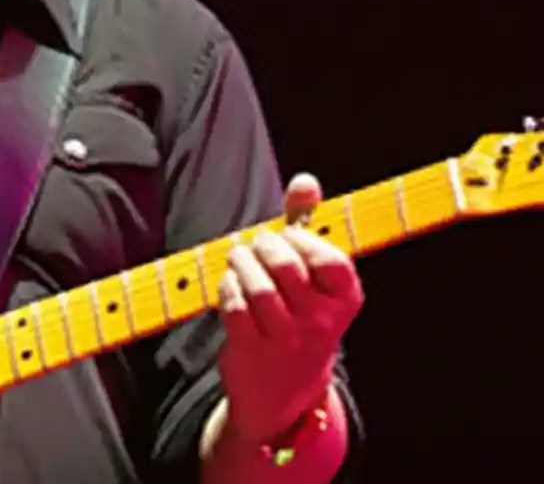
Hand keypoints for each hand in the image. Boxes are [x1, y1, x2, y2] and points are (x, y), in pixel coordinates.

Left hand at [216, 172, 364, 444]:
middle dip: (263, 245)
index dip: (302, 238)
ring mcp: (287, 340)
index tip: (288, 234)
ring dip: (240, 263)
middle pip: (287, 267)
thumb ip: (307, 223)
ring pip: (258, 287)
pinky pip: (233, 307)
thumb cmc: (298, 314)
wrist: (283, 388)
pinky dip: (226, 287)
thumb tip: (305, 181)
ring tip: (238, 258)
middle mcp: (322, 322)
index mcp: (345, 299)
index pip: (330, 259)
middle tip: (255, 244)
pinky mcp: (253, 350)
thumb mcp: (313, 276)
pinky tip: (229, 284)